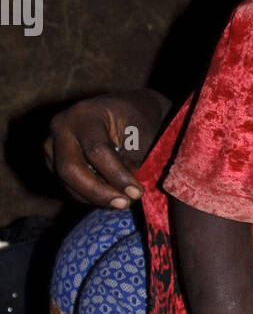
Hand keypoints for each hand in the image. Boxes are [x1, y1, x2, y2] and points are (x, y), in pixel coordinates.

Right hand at [43, 90, 168, 207]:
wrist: (122, 110)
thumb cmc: (135, 120)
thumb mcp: (140, 134)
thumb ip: (130, 162)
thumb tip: (126, 192)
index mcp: (84, 114)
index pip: (96, 151)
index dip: (117, 175)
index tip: (137, 193)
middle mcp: (61, 128)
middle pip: (70, 169)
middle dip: (98, 192)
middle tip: (124, 203)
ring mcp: (51, 145)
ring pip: (67, 182)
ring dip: (95, 197)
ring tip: (122, 200)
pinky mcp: (51, 162)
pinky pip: (66, 186)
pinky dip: (88, 196)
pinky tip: (109, 195)